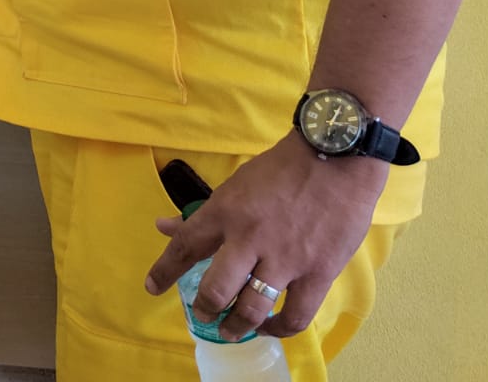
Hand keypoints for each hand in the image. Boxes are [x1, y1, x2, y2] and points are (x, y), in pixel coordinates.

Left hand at [144, 133, 388, 340]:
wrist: (336, 157)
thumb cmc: (282, 168)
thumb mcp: (235, 184)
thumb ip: (201, 213)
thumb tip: (163, 226)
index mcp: (225, 211)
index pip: (186, 246)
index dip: (165, 271)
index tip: (152, 287)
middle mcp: (249, 238)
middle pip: (216, 289)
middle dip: (204, 308)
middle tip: (202, 314)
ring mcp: (285, 259)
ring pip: (252, 308)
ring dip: (236, 326)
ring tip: (230, 331)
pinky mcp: (318, 273)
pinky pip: (295, 316)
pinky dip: (278, 329)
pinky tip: (270, 327)